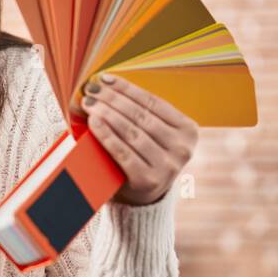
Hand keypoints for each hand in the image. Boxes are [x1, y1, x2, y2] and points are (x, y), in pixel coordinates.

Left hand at [81, 74, 197, 205]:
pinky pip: (123, 152)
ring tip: (89, 103)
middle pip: (141, 116)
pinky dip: (106, 135)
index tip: (105, 78)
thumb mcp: (152, 134)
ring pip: (132, 132)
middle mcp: (183, 148)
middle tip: (91, 89)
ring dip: (107, 114)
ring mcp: (168, 166)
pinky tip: (93, 122)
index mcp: (188, 130)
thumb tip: (106, 84)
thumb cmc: (144, 156)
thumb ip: (140, 113)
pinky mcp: (149, 180)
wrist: (143, 198)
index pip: (153, 102)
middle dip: (113, 99)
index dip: (127, 88)